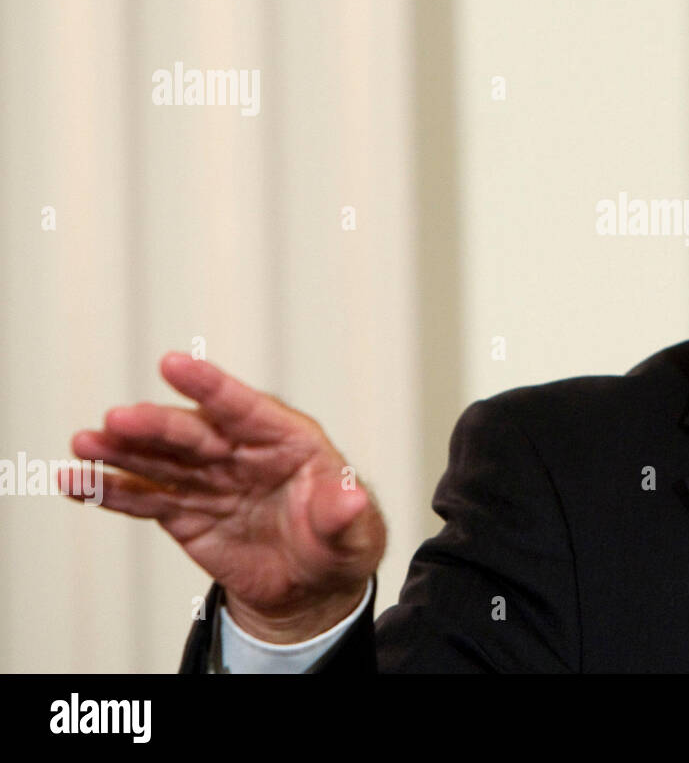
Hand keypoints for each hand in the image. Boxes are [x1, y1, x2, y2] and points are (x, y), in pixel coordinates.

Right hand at [67, 352, 385, 642]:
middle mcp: (240, 452)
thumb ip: (344, 515)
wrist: (311, 585)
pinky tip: (76, 482)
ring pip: (160, 460)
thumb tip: (352, 499)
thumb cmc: (337, 542)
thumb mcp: (353, 533)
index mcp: (287, 440)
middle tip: (117, 420)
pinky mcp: (184, 512)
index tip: (173, 363)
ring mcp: (209, 480)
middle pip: (193, 433)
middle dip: (156, 426)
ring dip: (121, 452)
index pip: (246, 407)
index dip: (210, 386)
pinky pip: (144, 499)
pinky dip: (110, 492)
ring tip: (84, 444)